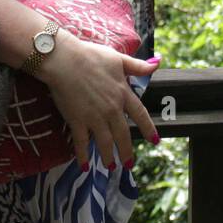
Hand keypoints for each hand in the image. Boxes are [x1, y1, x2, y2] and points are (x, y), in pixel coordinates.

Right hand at [35, 32, 160, 171]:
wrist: (65, 61)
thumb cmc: (90, 56)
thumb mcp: (118, 58)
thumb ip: (137, 65)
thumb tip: (157, 63)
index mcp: (123, 93)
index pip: (140, 115)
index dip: (148, 129)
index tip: (154, 140)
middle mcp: (112, 109)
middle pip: (123, 135)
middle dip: (127, 151)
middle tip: (129, 164)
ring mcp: (95, 117)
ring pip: (105, 143)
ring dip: (109, 157)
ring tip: (111, 167)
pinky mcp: (77, 121)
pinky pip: (82, 143)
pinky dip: (83, 156)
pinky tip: (84, 166)